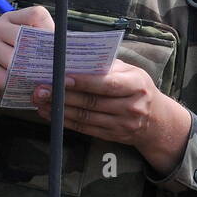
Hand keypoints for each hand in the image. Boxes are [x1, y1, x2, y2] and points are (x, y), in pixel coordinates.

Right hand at [0, 6, 53, 123]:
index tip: (54, 47)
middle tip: (52, 70)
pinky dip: (17, 85)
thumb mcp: (14, 48)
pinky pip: (8, 77)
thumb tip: (65, 51)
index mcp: (8, 19)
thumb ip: (34, 44)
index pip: (37, 14)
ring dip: (30, 74)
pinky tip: (19, 87)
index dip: (50, 31)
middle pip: (30, 38)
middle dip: (43, 57)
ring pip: (20, 60)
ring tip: (35, 81)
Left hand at [31, 58, 191, 173]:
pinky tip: (51, 114)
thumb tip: (76, 60)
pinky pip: (85, 129)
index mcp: (136, 85)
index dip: (83, 82)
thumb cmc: (138, 88)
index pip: (107, 84)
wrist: (156, 120)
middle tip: (41, 89)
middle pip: (92, 102)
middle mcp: (132, 106)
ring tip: (41, 102)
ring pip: (85, 117)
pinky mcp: (113, 136)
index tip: (61, 77)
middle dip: (63, 96)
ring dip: (60, 110)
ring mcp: (123, 124)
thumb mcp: (131, 72)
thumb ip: (108, 66)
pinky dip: (66, 121)